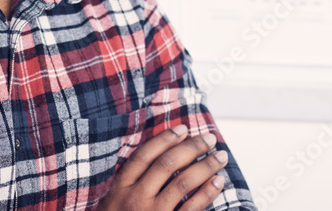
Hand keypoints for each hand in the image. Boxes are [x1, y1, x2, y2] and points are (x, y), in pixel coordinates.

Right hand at [96, 124, 227, 210]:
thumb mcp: (112, 205)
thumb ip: (130, 183)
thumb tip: (160, 157)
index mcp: (120, 189)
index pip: (144, 155)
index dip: (165, 139)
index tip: (184, 128)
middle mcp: (135, 198)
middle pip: (167, 164)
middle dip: (191, 148)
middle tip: (210, 138)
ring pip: (183, 182)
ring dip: (205, 166)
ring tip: (220, 156)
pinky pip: (192, 207)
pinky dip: (207, 192)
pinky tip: (218, 182)